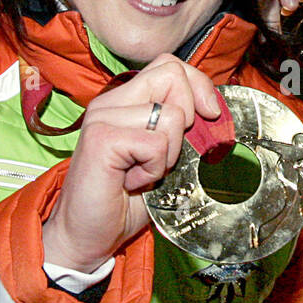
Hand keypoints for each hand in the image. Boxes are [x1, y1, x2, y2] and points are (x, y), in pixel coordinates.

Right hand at [41, 55, 222, 272]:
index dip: (198, 86)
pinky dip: (154, 169)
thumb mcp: (163, 157)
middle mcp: (111, 102)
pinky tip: (132, 182)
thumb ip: (181, 129)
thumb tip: (215, 113)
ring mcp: (103, 117)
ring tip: (143, 172)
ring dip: (169, 153)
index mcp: (125, 101)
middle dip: (188, 116)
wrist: (87, 236)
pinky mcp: (101, 139)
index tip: (208, 117)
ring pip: (171, 114)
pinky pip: (155, 143)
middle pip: (172, 74)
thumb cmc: (125, 200)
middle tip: (166, 153)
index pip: (171, 65)